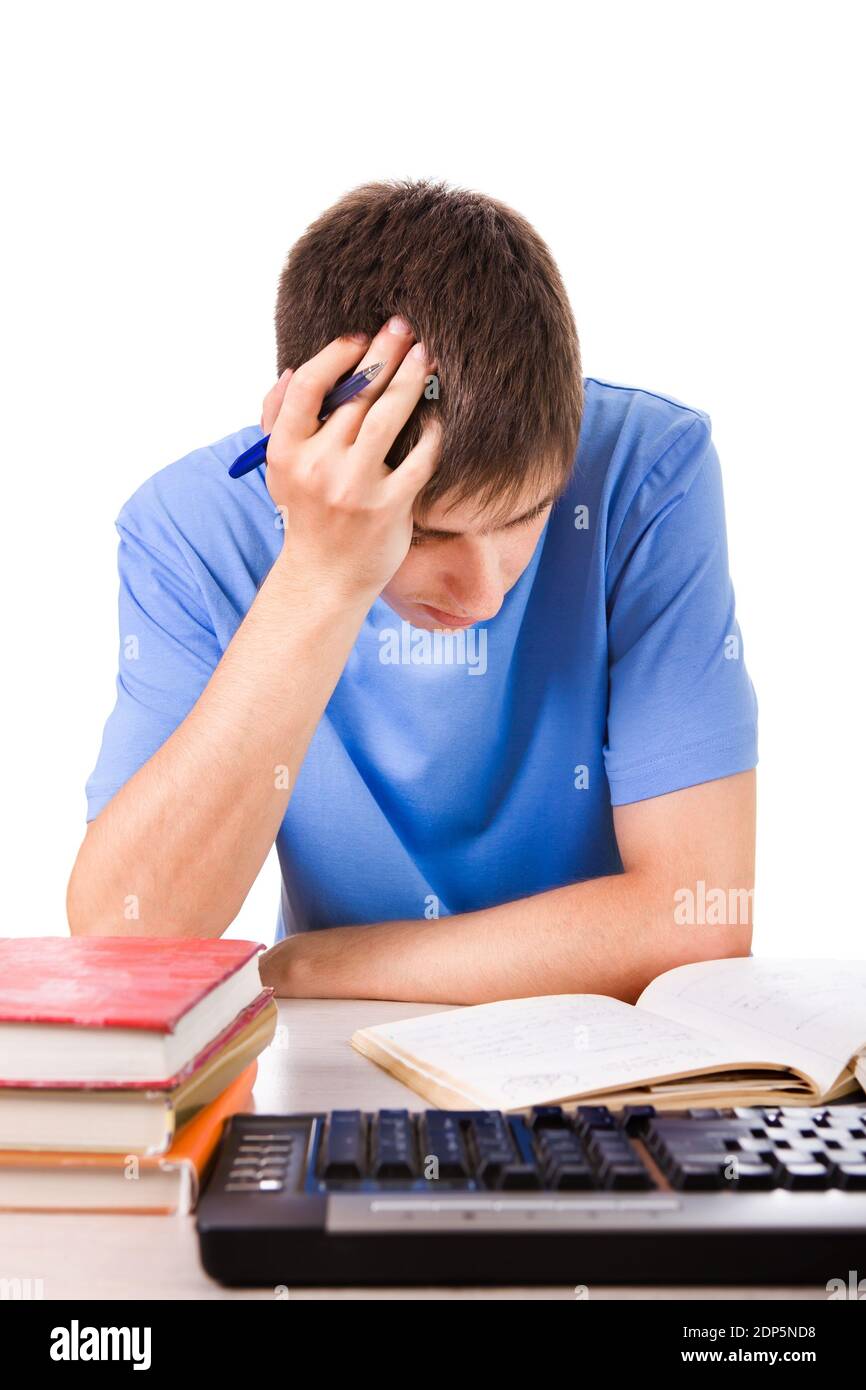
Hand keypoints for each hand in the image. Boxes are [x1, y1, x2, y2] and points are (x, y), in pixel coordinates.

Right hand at [260, 318, 440, 602]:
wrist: (325, 576)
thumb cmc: (307, 514)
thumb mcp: (279, 469)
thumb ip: (278, 419)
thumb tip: (292, 371)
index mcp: (286, 451)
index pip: (308, 386)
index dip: (337, 355)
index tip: (359, 338)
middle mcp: (318, 466)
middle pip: (357, 394)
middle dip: (385, 353)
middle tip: (405, 327)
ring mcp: (355, 487)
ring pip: (389, 416)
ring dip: (412, 379)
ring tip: (426, 356)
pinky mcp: (389, 507)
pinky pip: (419, 458)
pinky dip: (432, 433)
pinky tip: (438, 416)